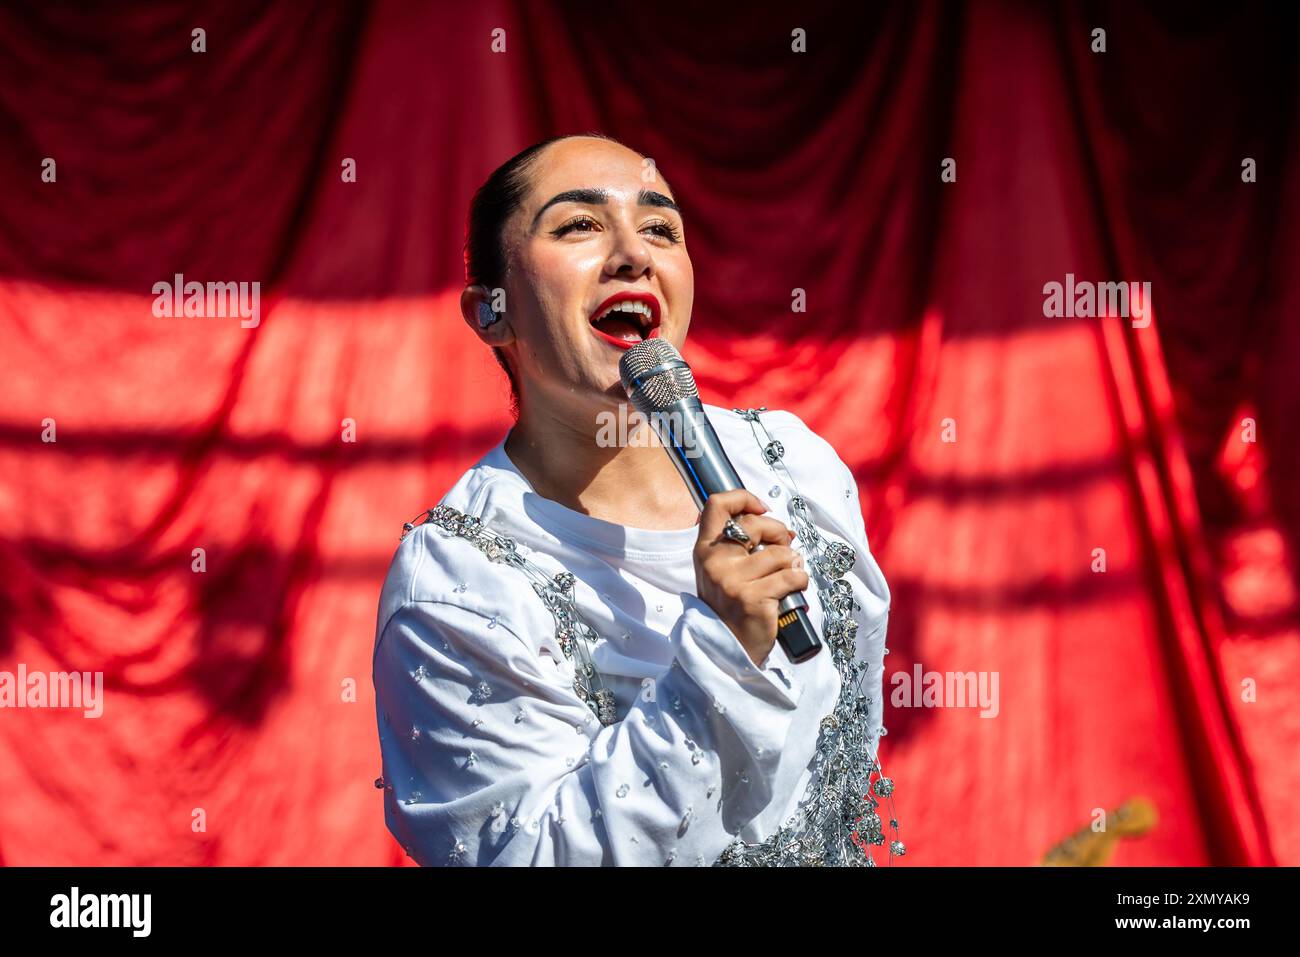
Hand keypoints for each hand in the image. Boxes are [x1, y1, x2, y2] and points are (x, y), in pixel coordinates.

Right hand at [692, 489, 808, 666]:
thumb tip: (775, 524)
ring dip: (792, 564)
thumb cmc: (729, 608)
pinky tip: (792, 591)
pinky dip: (800, 582)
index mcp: (704, 550)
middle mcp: (714, 561)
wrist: (725, 652)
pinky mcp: (753, 598)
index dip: (743, 497)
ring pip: (780, 553)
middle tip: (784, 549)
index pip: (717, 505)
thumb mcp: (720, 572)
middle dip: (779, 532)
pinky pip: (792, 576)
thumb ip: (738, 546)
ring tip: (784, 578)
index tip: (760, 509)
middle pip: (756, 524)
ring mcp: (732, 580)